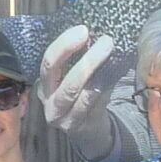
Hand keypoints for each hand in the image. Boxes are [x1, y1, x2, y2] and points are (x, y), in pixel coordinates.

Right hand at [38, 24, 117, 159]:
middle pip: (63, 79)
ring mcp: (65, 117)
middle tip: (105, 40)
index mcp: (45, 85)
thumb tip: (100, 32)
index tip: (83, 30)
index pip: (48, 63)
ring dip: (97, 68)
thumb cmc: (80, 97)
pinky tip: (116, 70)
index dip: (64, 45)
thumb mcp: (72, 79)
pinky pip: (95, 102)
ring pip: (81, 92)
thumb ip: (79, 60)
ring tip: (111, 51)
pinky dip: (106, 84)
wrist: (87, 131)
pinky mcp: (82, 126)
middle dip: (85, 57)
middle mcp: (50, 102)